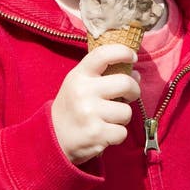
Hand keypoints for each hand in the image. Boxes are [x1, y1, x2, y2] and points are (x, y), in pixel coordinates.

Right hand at [51, 44, 140, 164]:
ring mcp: (89, 113)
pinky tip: (104, 132)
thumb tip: (136, 75)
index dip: (123, 52)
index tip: (133, 57)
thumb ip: (105, 76)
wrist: (54, 138)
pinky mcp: (96, 134)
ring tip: (108, 118)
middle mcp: (83, 91)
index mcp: (79, 75)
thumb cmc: (73, 106)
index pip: (104, 54)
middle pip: (126, 83)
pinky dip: (117, 134)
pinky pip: (122, 132)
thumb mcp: (81, 83)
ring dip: (122, 117)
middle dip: (134, 91)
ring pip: (127, 111)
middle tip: (129, 96)